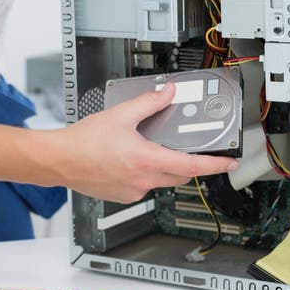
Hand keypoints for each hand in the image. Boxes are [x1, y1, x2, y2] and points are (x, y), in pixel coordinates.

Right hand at [53, 83, 237, 202]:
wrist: (59, 159)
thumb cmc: (83, 141)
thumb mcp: (120, 115)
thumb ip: (148, 103)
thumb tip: (167, 93)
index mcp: (147, 159)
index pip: (192, 166)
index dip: (215, 165)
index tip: (229, 164)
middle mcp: (143, 179)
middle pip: (180, 175)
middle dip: (189, 164)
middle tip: (191, 152)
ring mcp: (133, 190)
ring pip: (161, 181)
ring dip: (164, 168)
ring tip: (150, 150)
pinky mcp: (122, 195)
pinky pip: (143, 186)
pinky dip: (145, 173)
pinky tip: (129, 160)